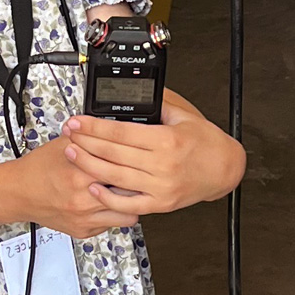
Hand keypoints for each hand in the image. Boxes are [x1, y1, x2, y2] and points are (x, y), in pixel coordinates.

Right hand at [10, 136, 142, 238]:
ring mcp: (84, 219)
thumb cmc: (39, 169)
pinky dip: (114, 213)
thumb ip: (89, 137)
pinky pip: (111, 225)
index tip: (140, 159)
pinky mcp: (83, 231)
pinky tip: (109, 202)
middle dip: (137, 183)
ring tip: (128, 191)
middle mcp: (84, 200)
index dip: (135, 163)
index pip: (122, 169)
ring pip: (127, 214)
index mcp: (80, 175)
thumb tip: (112, 129)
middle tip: (139, 175)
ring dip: (130, 202)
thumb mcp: (63, 144)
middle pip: (129, 193)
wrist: (18, 193)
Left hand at [60, 90, 244, 214]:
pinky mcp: (161, 203)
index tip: (78, 121)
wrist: (225, 169)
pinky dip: (109, 197)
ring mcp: (160, 187)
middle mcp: (162, 165)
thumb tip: (134, 91)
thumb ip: (159, 103)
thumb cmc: (207, 142)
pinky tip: (93, 186)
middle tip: (69, 134)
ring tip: (73, 154)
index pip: (121, 133)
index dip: (94, 126)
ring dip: (89, 165)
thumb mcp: (184, 115)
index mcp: (167, 140)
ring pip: (115, 177)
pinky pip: (129, 204)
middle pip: (113, 154)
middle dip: (86, 142)